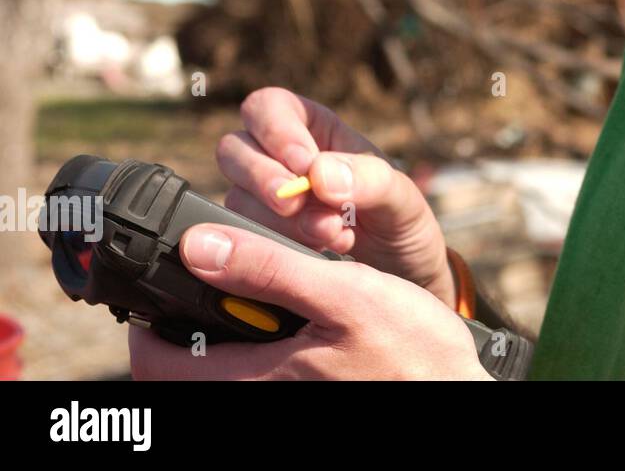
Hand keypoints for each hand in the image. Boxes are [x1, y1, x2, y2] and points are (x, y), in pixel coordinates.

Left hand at [128, 224, 492, 379]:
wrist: (458, 394)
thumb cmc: (414, 355)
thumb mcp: (347, 295)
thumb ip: (272, 270)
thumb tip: (201, 246)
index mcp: (257, 377)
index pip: (159, 363)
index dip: (148, 323)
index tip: (169, 280)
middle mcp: (262, 395)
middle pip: (193, 362)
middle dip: (203, 316)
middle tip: (233, 274)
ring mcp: (288, 396)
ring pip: (230, 365)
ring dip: (238, 328)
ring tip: (278, 290)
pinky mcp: (312, 391)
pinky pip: (267, 370)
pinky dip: (269, 342)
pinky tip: (309, 318)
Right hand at [215, 87, 456, 307]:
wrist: (403, 280)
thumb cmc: (403, 225)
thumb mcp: (402, 198)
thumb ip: (369, 180)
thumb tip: (317, 174)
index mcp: (317, 131)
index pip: (269, 108)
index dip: (275, 131)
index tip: (303, 165)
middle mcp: (281, 162)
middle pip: (235, 149)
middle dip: (264, 179)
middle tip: (299, 206)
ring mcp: (266, 203)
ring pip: (236, 197)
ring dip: (277, 220)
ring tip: (332, 234)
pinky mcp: (259, 241)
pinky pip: (243, 237)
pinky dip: (275, 246)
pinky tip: (317, 254)